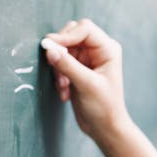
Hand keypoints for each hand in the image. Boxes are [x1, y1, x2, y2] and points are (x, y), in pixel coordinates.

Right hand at [42, 19, 129, 141]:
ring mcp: (87, 59)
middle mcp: (99, 50)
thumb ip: (67, 65)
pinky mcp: (77, 69)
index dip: (65, 36)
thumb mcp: (86, 85)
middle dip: (61, 52)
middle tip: (59, 72)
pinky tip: (65, 92)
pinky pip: (60, 62)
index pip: (84, 29)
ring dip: (58, 68)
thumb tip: (48, 47)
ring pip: (62, 49)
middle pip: (71, 34)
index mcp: (108, 49)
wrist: (104, 128)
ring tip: (64, 86)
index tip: (49, 47)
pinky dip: (58, 76)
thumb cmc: (104, 107)